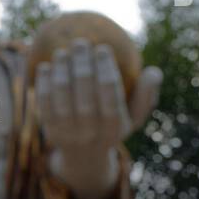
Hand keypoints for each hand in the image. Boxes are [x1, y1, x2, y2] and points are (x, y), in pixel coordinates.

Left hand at [35, 39, 161, 198]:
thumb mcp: (135, 115)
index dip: (106, 70)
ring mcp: (69, 134)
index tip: (102, 47)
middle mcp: (91, 134)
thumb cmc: (113, 125)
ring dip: (60, 73)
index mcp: (115, 128)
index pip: (110, 96)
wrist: (84, 157)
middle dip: (81, 66)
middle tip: (80, 42)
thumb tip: (154, 71)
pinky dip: (44, 86)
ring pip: (62, 100)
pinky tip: (44, 66)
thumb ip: (146, 94)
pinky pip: (44, 106)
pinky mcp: (50, 133)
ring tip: (62, 51)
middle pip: (84, 97)